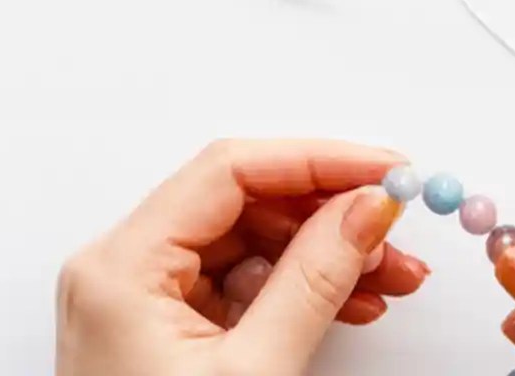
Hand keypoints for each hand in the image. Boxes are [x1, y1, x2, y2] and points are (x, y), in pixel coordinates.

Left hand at [56, 139, 428, 375]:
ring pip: (248, 241)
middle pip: (242, 201)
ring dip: (324, 252)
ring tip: (392, 271)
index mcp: (120, 268)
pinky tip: (352, 298)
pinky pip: (241, 283)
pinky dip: (299, 287)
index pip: (229, 171)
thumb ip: (314, 280)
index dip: (318, 160)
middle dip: (328, 212)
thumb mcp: (254, 374)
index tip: (386, 171)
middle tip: (395, 225)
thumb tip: (365, 209)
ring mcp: (141, 299)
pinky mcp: (164, 329)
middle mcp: (121, 271)